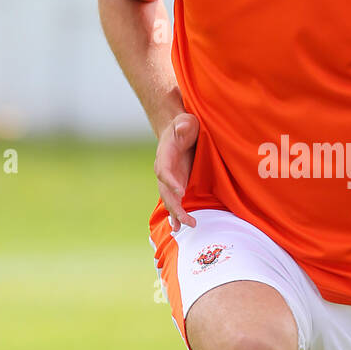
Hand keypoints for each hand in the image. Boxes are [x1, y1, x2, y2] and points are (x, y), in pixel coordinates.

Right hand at [154, 112, 199, 228]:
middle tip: (187, 219)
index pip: (164, 171)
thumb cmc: (184, 126)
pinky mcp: (177, 184)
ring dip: (175, 215)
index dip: (171, 182)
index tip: (182, 192)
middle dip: (174, 207)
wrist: (180, 131)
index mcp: (164, 156)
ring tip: (183, 228)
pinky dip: (176, 214)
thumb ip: (184, 125)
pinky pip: (174, 201)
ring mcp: (170, 179)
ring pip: (169, 200)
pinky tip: (179, 227)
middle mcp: (163, 170)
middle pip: (165, 191)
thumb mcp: (185, 121)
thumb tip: (183, 127)